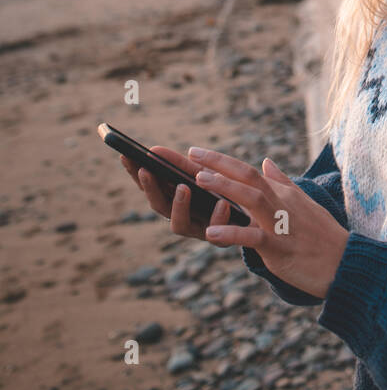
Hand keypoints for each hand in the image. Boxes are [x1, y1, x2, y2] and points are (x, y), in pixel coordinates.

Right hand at [119, 145, 233, 245]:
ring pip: (179, 225)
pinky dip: (218, 218)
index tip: (125, 155)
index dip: (135, 172)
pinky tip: (223, 203)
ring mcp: (199, 229)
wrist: (257, 215)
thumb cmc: (225, 190)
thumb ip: (181, 166)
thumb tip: (155, 150)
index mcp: (174, 198)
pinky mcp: (221, 239)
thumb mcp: (204, 173)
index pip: (150, 184)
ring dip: (179, 206)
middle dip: (151, 188)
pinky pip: (216, 235)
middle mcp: (182, 216)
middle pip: (158, 205)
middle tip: (146, 170)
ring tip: (183, 187)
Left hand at [186, 146, 349, 299]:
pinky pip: (254, 238)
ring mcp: (281, 224)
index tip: (196, 152)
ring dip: (225, 188)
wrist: (345, 263)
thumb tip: (266, 162)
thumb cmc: (322, 235)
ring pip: (252, 199)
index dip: (221, 161)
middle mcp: (280, 203)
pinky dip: (233, 233)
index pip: (248, 171)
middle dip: (218, 165)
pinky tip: (212, 232)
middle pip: (247, 177)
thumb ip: (282, 183)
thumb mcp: (302, 203)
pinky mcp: (280, 248)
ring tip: (199, 180)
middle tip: (191, 154)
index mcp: (282, 194)